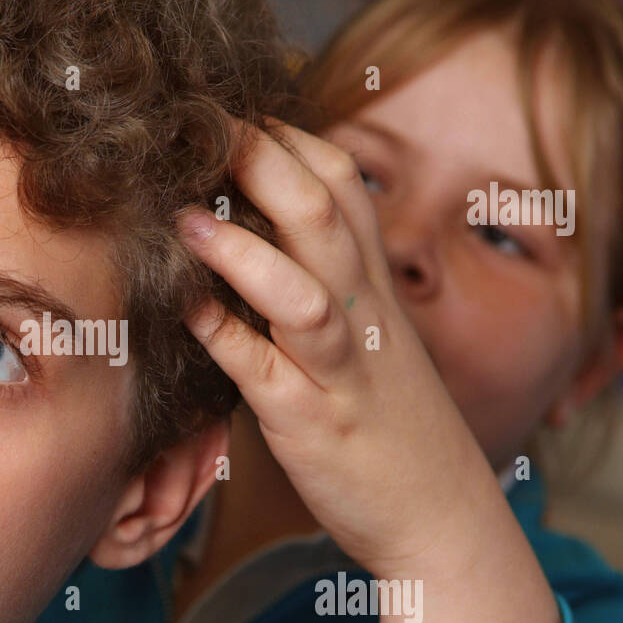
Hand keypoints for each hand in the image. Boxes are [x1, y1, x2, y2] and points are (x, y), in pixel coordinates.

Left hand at [177, 117, 498, 578]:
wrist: (440, 515)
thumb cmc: (390, 420)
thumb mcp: (370, 336)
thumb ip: (323, 279)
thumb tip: (251, 232)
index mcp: (374, 285)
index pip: (341, 184)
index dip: (287, 137)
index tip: (230, 107)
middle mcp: (363, 315)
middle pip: (325, 215)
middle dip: (263, 161)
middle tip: (199, 124)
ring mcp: (340, 370)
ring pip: (302, 294)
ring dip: (242, 250)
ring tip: (183, 215)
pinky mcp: (312, 423)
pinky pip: (264, 374)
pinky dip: (224, 339)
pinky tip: (182, 312)